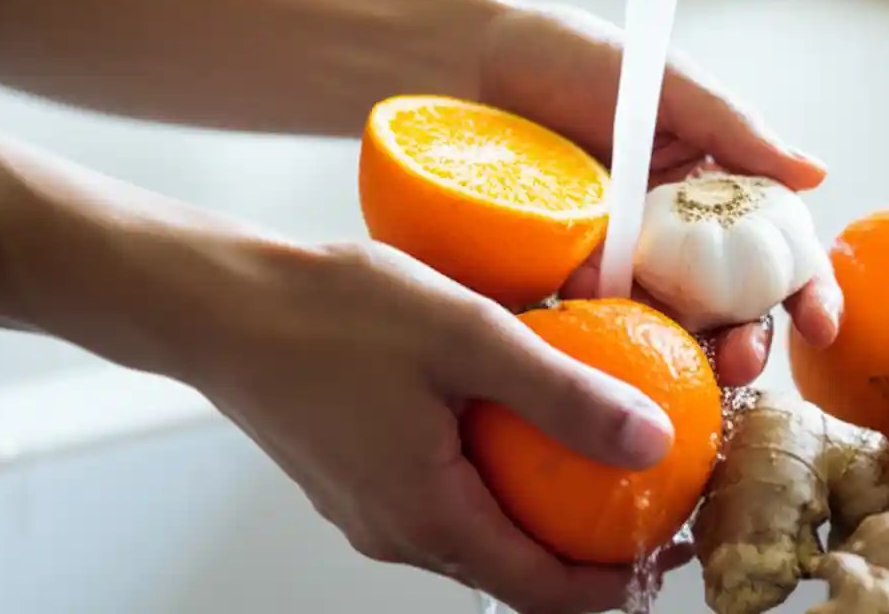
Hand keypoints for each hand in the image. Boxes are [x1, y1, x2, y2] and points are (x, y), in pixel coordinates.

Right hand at [196, 242, 688, 613]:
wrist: (219, 304)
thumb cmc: (328, 314)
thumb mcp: (466, 338)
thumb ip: (561, 393)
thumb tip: (652, 440)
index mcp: (428, 517)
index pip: (544, 592)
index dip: (617, 583)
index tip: (669, 543)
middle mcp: (396, 532)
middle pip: (515, 572)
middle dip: (590, 549)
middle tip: (647, 494)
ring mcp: (371, 510)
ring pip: (479, 536)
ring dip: (543, 513)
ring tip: (591, 455)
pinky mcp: (356, 479)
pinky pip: (443, 501)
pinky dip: (496, 483)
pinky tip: (514, 424)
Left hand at [476, 5, 842, 386]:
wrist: (473, 62)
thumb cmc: (577, 57)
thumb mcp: (665, 84)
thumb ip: (736, 130)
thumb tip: (818, 174)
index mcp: (714, 189)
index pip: (777, 249)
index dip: (807, 289)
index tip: (820, 325)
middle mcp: (675, 234)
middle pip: (730, 305)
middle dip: (746, 342)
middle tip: (740, 364)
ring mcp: (620, 260)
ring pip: (667, 323)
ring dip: (681, 353)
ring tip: (679, 366)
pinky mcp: (565, 274)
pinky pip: (592, 315)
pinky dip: (601, 326)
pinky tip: (594, 324)